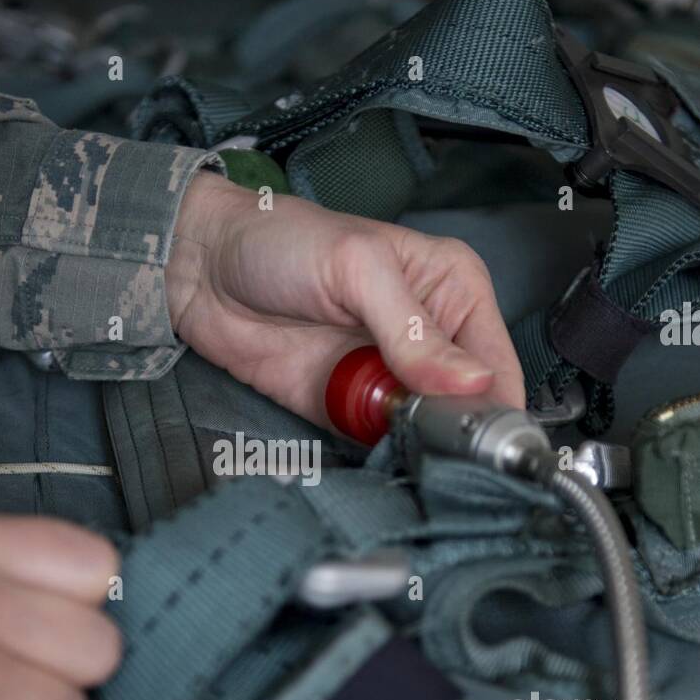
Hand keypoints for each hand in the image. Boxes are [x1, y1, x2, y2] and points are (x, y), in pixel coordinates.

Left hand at [166, 172, 524, 426]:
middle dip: (461, 438)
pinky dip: (382, 456)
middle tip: (446, 457)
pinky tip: (382, 459)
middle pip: (468, 408)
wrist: (201, 267)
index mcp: (452, 291)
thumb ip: (414, 332)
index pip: (498, 363)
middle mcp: (430, 339)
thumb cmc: (281, 240)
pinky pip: (379, 444)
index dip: (498, 409)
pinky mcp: (346, 407)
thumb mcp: (357, 269)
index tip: (491, 448)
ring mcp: (387, 377)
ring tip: (412, 456)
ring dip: (422, 451)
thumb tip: (471, 383)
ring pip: (428, 433)